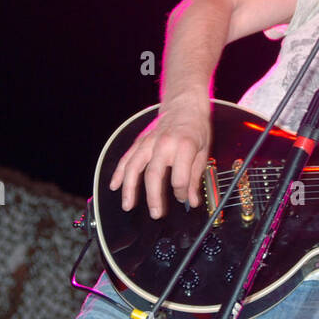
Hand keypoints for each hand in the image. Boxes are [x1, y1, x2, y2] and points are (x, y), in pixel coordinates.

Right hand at [108, 95, 211, 217]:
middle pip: (154, 175)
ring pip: (134, 167)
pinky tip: (115, 185)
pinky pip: (127, 158)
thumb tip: (193, 200)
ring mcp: (149, 142)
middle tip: (156, 213)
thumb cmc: (196, 127)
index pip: (179, 178)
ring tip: (128, 205)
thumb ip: (196, 176)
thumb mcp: (204, 151)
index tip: (184, 198)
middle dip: (154, 197)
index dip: (182, 192)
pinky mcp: (140, 142)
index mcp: (183, 146)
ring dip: (129, 188)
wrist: (185, 105)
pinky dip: (119, 173)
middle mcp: (164, 144)